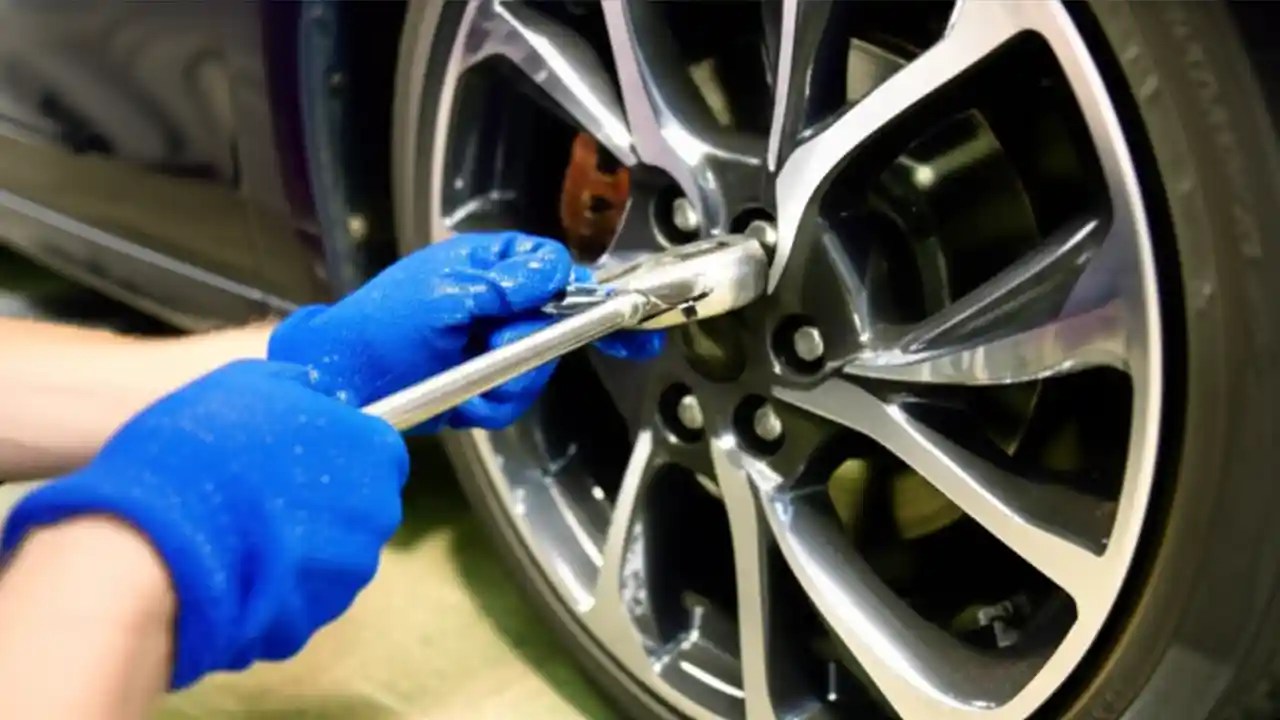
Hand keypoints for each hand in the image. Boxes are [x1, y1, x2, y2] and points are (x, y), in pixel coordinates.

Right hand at [1, 360, 408, 687]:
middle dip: (322, 500)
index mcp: (373, 452)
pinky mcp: (315, 618)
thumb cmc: (201, 452)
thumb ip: (301, 388)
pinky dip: (276, 585)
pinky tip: (232, 571)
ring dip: (299, 545)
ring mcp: (349, 574)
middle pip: (361, 505)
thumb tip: (323, 394)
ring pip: (332, 553)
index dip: (339, 452)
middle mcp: (377, 515)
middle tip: (262, 495)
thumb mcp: (248, 384)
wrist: (155, 548)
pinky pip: (300, 594)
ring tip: (239, 535)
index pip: (378, 452)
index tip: (299, 456)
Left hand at [268, 232, 662, 431]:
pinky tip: (462, 398)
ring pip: (539, 368)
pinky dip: (490, 403)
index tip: (628, 316)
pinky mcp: (487, 385)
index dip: (594, 294)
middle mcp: (500, 303)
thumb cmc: (384, 325)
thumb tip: (555, 270)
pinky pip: (514, 399)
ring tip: (467, 377)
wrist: (347, 384)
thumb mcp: (443, 293)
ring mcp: (494, 346)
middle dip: (531, 347)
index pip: (559, 272)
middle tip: (497, 347)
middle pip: (559, 326)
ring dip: (506, 380)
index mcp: (492, 267)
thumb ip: (502, 284)